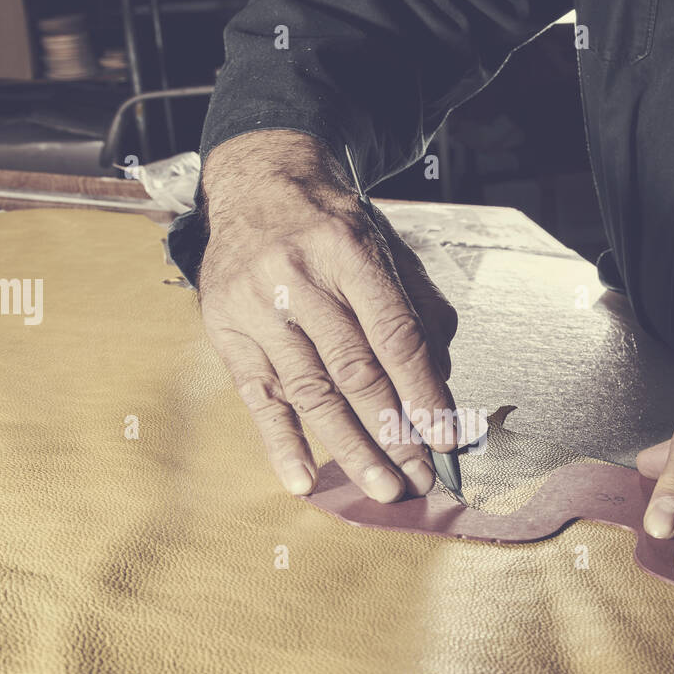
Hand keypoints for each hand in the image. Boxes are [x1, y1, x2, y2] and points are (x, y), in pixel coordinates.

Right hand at [197, 129, 458, 500]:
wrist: (257, 185)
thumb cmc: (330, 227)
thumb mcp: (384, 246)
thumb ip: (418, 308)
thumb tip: (440, 378)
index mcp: (349, 251)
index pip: (394, 336)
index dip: (423, 392)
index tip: (446, 436)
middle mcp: (300, 278)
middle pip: (354, 370)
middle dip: (393, 432)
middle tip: (419, 476)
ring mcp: (258, 307)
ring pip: (311, 392)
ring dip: (349, 449)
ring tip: (380, 487)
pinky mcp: (227, 332)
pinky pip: (258, 398)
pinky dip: (281, 444)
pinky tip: (303, 480)